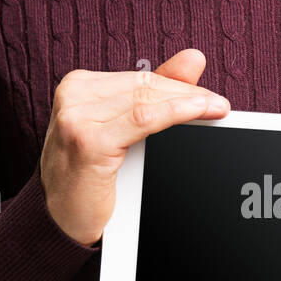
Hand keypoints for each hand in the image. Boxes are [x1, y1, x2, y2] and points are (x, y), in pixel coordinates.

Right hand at [39, 48, 229, 244]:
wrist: (63, 222)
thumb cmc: (90, 178)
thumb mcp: (122, 131)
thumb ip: (154, 95)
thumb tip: (194, 58)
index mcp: (78, 87)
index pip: (139, 79)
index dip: (178, 85)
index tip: (208, 95)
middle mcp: (73, 96)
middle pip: (143, 87)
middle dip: (186, 93)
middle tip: (217, 103)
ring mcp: (76, 117)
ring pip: (146, 100)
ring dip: (187, 103)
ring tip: (214, 108)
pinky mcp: (88, 140)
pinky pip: (143, 119)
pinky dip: (176, 113)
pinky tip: (199, 112)